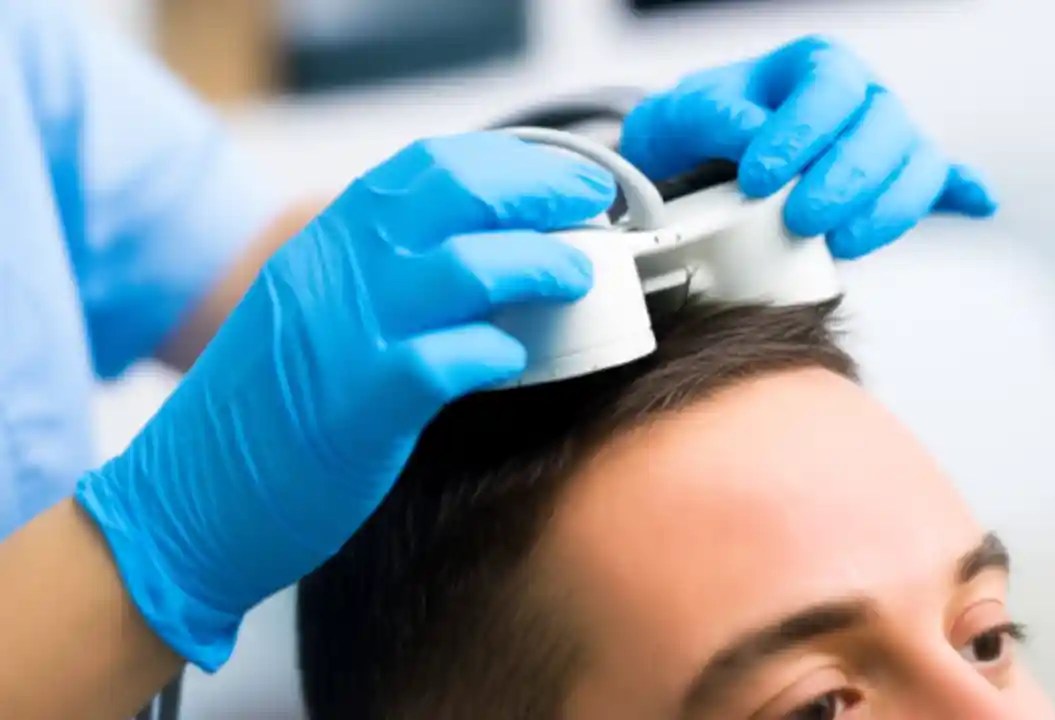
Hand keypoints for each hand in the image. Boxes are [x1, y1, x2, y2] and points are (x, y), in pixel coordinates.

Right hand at [75, 133, 615, 669]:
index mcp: (321, 246)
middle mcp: (334, 273)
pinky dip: (495, 352)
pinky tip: (515, 357)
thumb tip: (472, 258)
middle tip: (588, 206)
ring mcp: (346, 335)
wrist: (185, 501)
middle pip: (454, 195)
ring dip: (536, 264)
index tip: (556, 176)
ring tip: (577, 276)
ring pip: (464, 267)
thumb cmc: (260, 417)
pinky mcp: (359, 405)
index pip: (424, 168)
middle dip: (536, 191)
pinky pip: (447, 360)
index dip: (504, 162)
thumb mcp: (308, 317)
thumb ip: (374, 278)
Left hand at [620, 35, 996, 258]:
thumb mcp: (686, 116)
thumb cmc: (703, 131)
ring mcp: (890, 142)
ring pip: (917, 166)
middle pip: (884, 130)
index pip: (830, 89)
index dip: (800, 134)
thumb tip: (753, 137)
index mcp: (819, 68)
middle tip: (800, 220)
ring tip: (841, 246)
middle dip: (846, 180)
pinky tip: (980, 203)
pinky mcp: (899, 184)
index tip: (757, 179)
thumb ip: (713, 118)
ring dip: (887, 211)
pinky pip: (942, 183)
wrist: (706, 162)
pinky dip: (961, 193)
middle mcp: (866, 99)